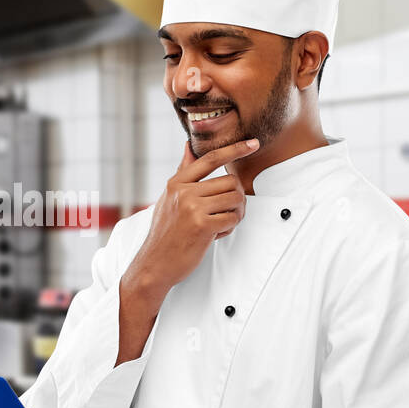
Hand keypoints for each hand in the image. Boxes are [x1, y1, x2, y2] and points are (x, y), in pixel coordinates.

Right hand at [124, 138, 257, 297]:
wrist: (155, 264)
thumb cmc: (165, 232)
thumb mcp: (168, 198)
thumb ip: (183, 173)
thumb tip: (188, 145)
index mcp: (176, 183)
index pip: (210, 158)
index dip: (235, 149)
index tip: (253, 143)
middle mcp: (183, 192)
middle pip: (230, 181)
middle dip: (237, 197)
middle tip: (228, 212)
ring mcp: (192, 208)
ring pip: (235, 199)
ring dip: (236, 213)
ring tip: (222, 223)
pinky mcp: (202, 226)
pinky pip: (233, 219)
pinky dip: (229, 228)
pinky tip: (215, 234)